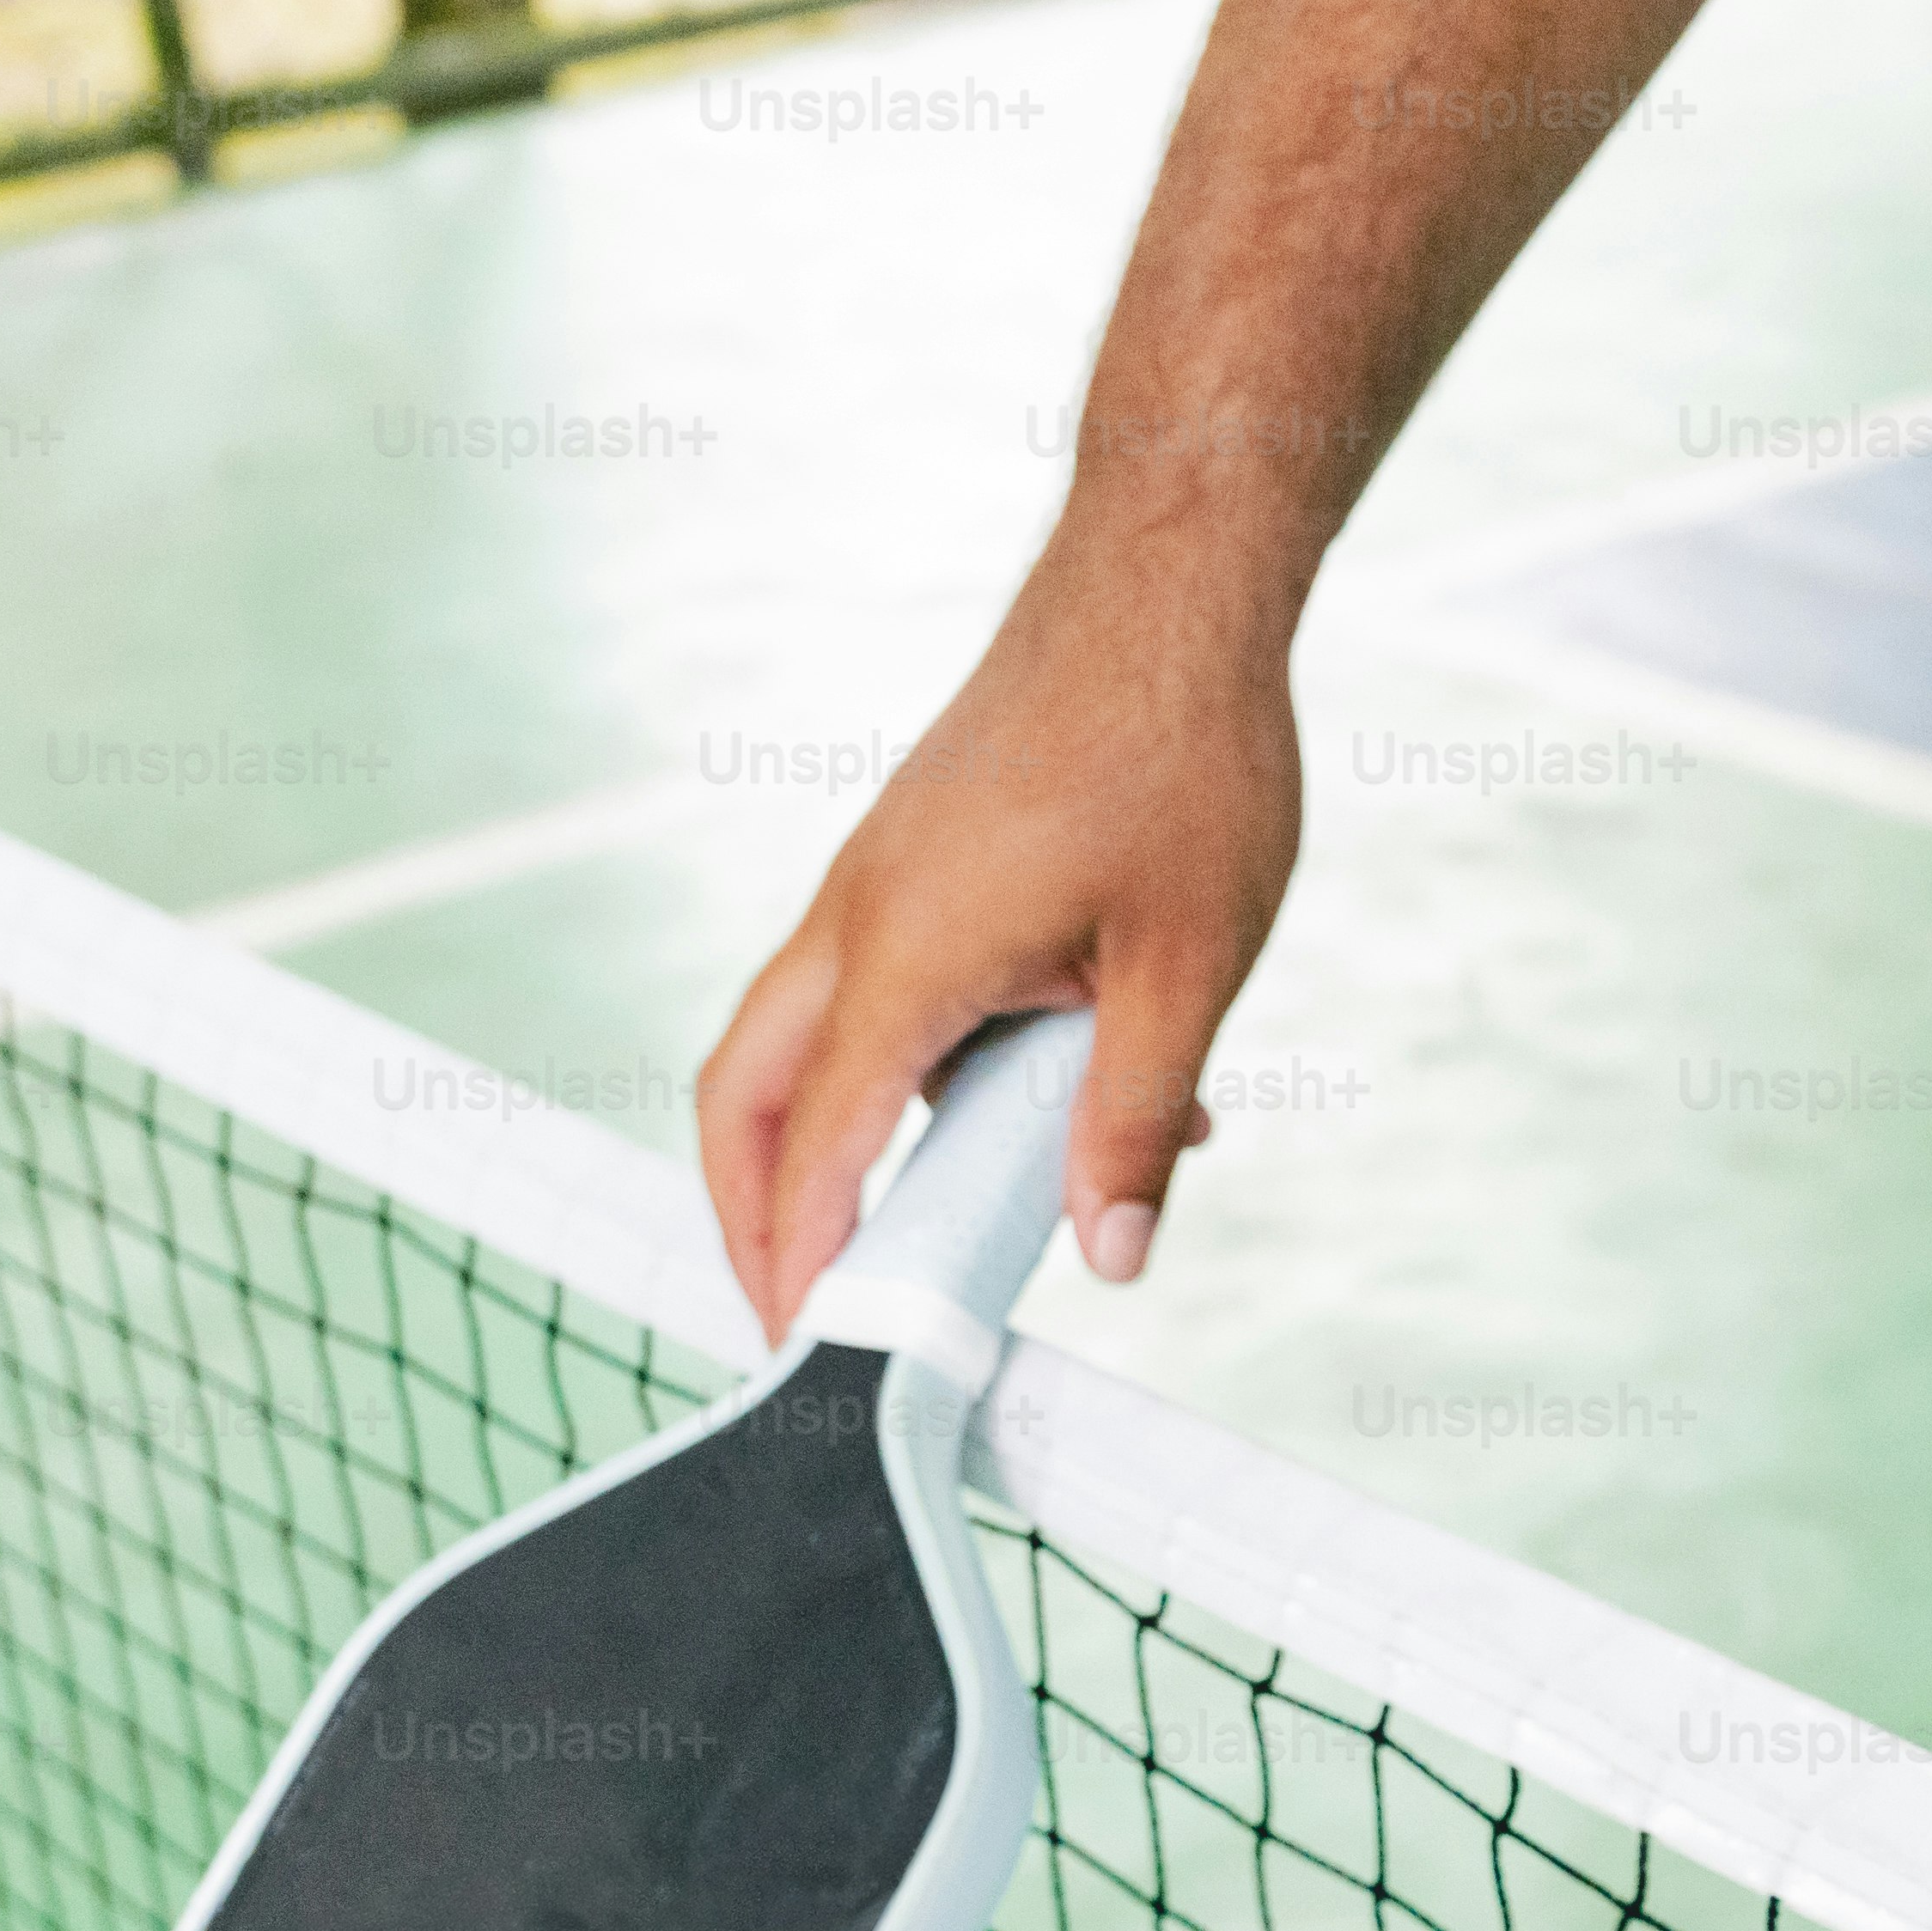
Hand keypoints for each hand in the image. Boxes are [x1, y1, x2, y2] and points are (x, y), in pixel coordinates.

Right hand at [695, 549, 1304, 1333]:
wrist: (1168, 584)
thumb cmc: (1181, 754)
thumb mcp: (1185, 966)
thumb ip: (1134, 1117)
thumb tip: (1117, 1254)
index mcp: (908, 950)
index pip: (825, 1142)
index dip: (808, 1258)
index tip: (814, 1346)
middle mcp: (858, 914)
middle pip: (746, 1092)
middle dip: (754, 1210)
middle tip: (799, 1306)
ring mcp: (875, 881)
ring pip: (800, 1040)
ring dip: (838, 1142)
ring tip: (927, 1232)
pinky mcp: (911, 860)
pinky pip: (875, 990)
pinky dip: (912, 1068)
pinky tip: (1038, 1101)